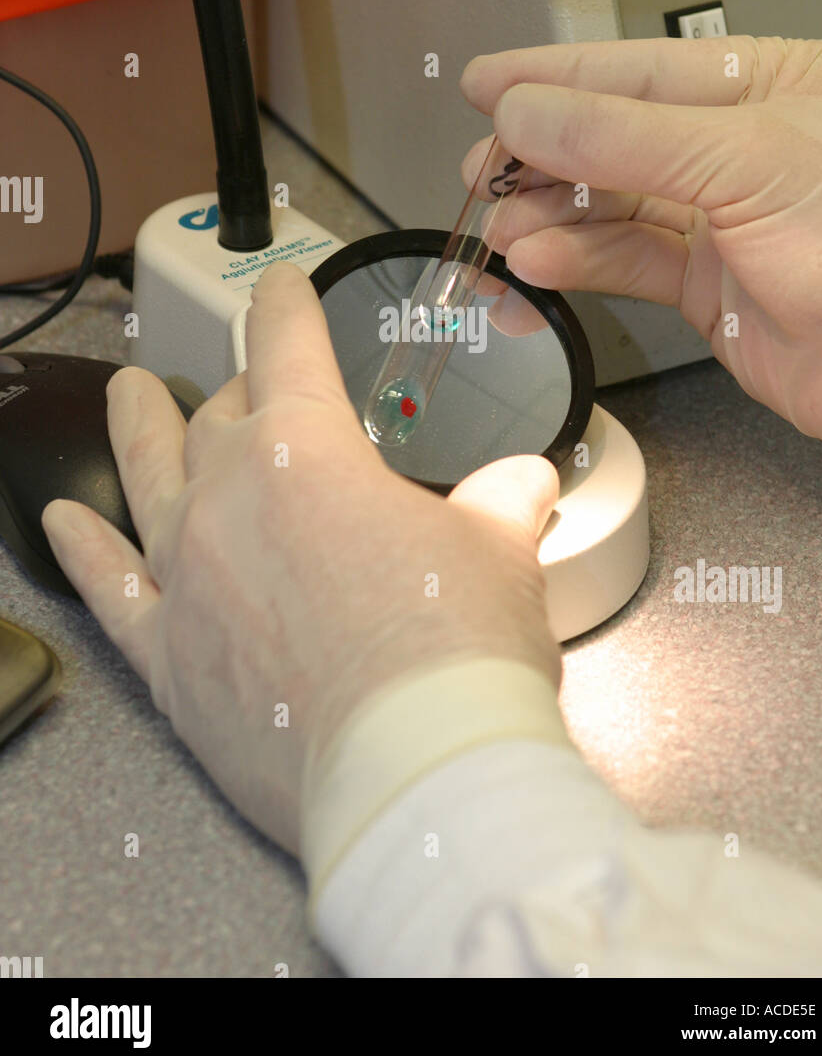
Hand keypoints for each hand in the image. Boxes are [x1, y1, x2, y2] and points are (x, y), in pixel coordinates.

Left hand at [41, 262, 559, 854]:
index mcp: (305, 451)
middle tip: (252, 387)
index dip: (285, 306)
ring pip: (146, 479)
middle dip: (237, 391)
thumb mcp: (501, 552)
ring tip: (126, 397)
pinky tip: (65, 524)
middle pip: (218, 418)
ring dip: (136, 430)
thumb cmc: (455, 653)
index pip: (286, 348)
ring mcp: (189, 577)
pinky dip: (84, 552)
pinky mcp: (171, 657)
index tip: (280, 287)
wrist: (414, 768)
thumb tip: (521, 485)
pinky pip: (111, 591)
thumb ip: (501, 503)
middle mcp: (227, 499)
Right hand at [461, 36, 821, 464]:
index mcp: (778, 86)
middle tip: (487, 168)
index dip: (559, 74)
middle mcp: (749, 149)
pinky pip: (629, 263)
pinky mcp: (714, 289)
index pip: (645, 65)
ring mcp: (730, 222)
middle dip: (545, 153)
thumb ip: (627, 137)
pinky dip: (581, 262)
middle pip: (618, 136)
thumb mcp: (749, 164)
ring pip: (615, 205)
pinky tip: (543, 260)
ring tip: (505, 228)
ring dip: (553, 217)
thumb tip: (532, 111)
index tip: (490, 83)